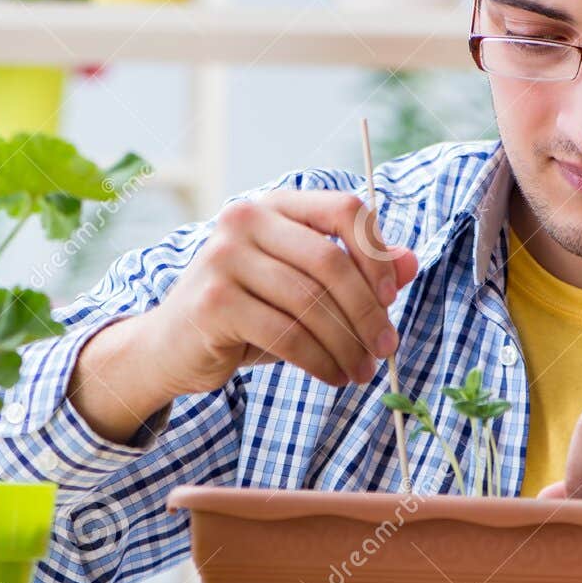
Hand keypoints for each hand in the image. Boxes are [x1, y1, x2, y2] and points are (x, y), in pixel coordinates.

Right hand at [69, 190, 419, 442]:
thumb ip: (354, 272)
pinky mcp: (214, 302)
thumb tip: (412, 262)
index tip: (392, 297)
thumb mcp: (303, 289)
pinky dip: (320, 361)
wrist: (169, 347)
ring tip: (361, 372)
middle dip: (367, 312)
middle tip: (387, 348)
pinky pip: (287, 334)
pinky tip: (332, 376)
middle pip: (330, 261)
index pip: (343, 209)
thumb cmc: (246, 314)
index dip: (377, 254)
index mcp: (274, 206)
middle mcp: (245, 219)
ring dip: (346, 344)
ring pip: (310, 303)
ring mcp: (224, 258)